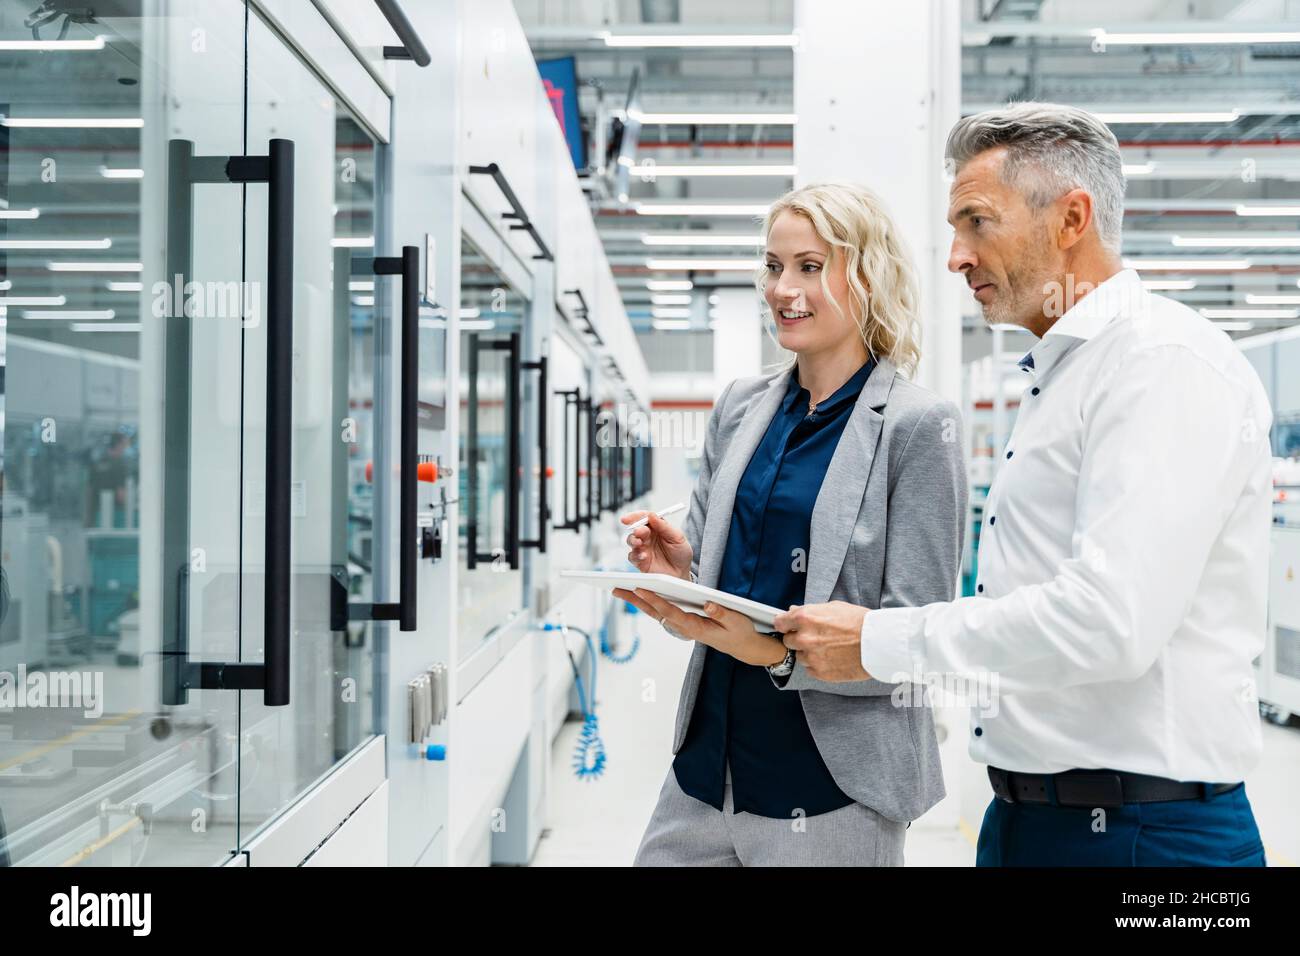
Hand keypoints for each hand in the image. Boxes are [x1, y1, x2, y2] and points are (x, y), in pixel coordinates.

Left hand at [613, 587, 786, 666]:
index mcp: (696, 627)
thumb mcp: (736, 623)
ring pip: (656, 613)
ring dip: (638, 602)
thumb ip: (722, 613)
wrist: (743, 647)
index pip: (670, 612)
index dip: (655, 600)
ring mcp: (683, 626)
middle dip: (636, 600)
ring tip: (621, 590)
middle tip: (617, 589)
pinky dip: (650, 603)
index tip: (640, 588)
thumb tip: (709, 604)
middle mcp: (685, 627)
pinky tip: (640, 595)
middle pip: (656, 613)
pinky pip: (663, 612)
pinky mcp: (684, 622)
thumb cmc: (740, 633)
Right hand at [620, 510, 691, 579]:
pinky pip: (632, 556)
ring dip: (633, 540)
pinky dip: (635, 555)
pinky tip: (644, 556)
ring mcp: (643, 548)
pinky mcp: (640, 560)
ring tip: (639, 543)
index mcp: (657, 527)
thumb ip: (665, 526)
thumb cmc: (681, 554)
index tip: (629, 518)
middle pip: (636, 528)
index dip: (636, 516)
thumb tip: (652, 515)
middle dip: (636, 529)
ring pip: (631, 540)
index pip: (645, 517)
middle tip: (639, 531)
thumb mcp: (677, 537)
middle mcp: (648, 536)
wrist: (681, 573)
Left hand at [774, 601, 872, 681]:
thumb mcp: (833, 607)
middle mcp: (804, 638)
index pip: (780, 623)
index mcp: (805, 618)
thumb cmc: (860, 622)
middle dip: (798, 639)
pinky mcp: (820, 672)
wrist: (879, 643)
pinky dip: (818, 665)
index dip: (784, 624)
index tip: (787, 626)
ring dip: (809, 653)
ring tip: (828, 648)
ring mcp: (811, 657)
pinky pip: (810, 669)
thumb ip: (810, 611)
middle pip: (788, 641)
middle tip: (815, 637)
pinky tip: (832, 658)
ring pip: (800, 656)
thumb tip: (793, 611)